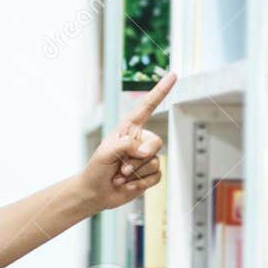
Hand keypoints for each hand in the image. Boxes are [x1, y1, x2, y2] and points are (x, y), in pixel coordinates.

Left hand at [76, 70, 172, 213]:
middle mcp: (140, 141)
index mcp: (129, 129)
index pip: (147, 107)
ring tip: (120, 175)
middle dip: (140, 157)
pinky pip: (156, 177)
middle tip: (122, 166)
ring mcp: (145, 158)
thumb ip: (126, 144)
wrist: (95, 192)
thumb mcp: (106, 151)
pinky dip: (140, 183)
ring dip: (135, 172)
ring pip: (154, 162)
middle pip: (156, 142)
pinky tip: (127, 184)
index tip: (173, 76)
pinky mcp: (148, 175)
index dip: (160, 91)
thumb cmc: (96, 168)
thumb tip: (145, 151)